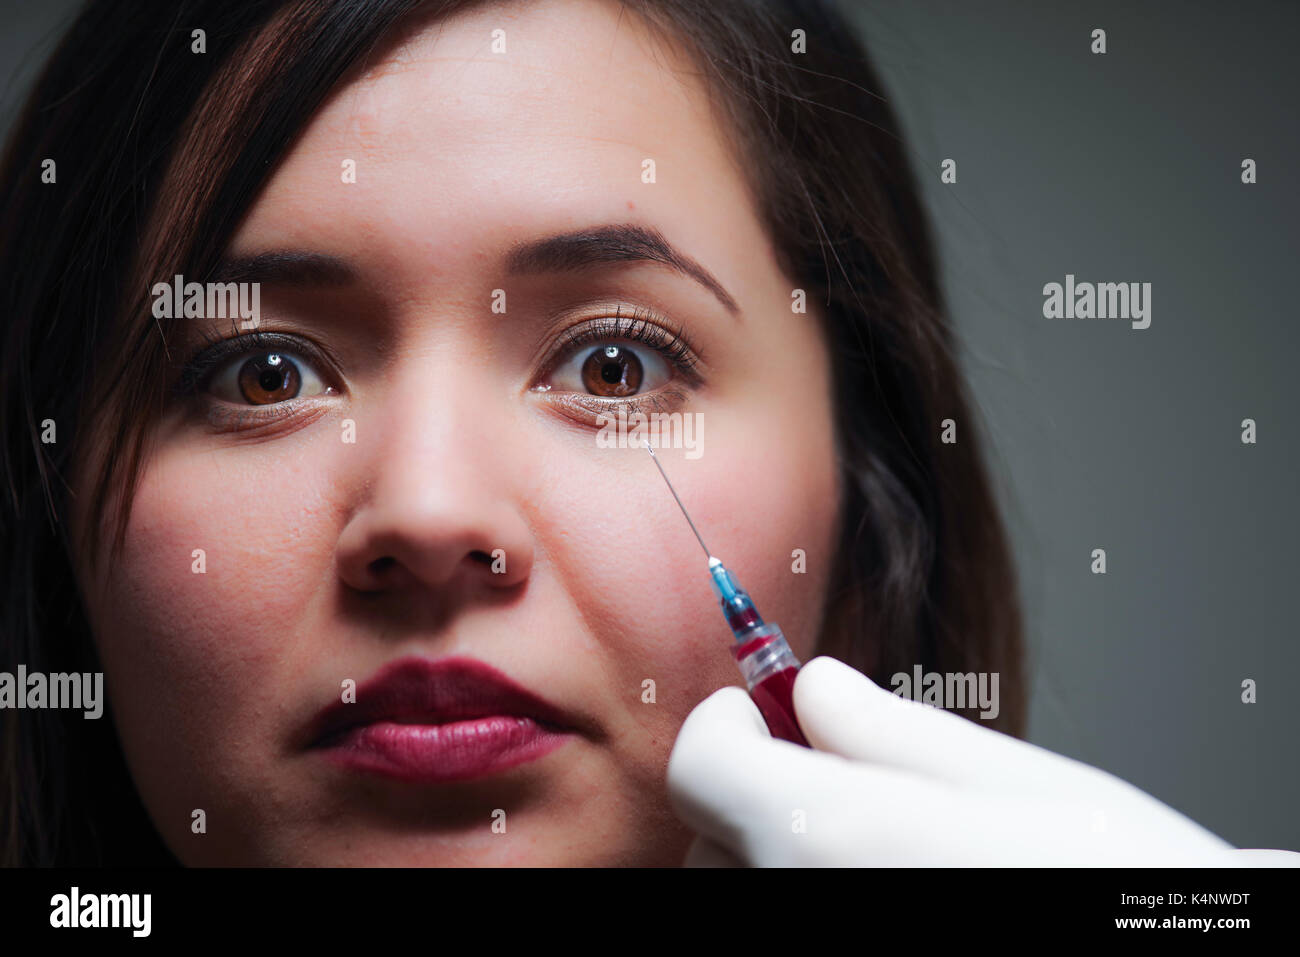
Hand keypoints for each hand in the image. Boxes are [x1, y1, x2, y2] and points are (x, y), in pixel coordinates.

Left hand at [666, 656, 1296, 865]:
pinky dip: (805, 893)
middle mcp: (793, 910)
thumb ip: (888, 730)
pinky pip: (780, 927)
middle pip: (709, 838)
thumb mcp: (1012, 785)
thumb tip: (813, 689)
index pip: (698, 766)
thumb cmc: (1114, 888)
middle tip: (835, 777)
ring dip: (773, 856)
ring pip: (739, 891)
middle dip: (753, 792)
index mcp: (828, 836)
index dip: (729, 725)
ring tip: (873, 848)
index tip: (768, 710)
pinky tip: (883, 885)